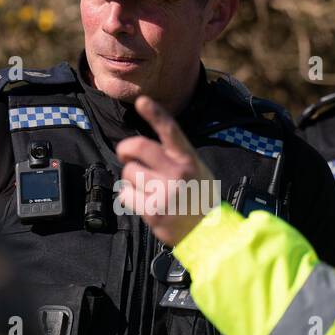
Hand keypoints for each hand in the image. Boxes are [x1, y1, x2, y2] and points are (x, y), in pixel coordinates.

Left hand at [115, 95, 217, 246]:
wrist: (209, 233)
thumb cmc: (200, 199)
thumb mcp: (198, 170)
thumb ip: (175, 158)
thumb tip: (145, 149)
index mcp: (188, 160)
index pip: (170, 131)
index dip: (155, 114)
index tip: (142, 101)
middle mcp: (177, 173)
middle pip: (138, 147)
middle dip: (125, 149)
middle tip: (125, 155)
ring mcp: (164, 192)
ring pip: (129, 173)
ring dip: (131, 179)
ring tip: (145, 188)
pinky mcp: (152, 211)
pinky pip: (126, 194)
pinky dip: (129, 196)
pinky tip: (142, 202)